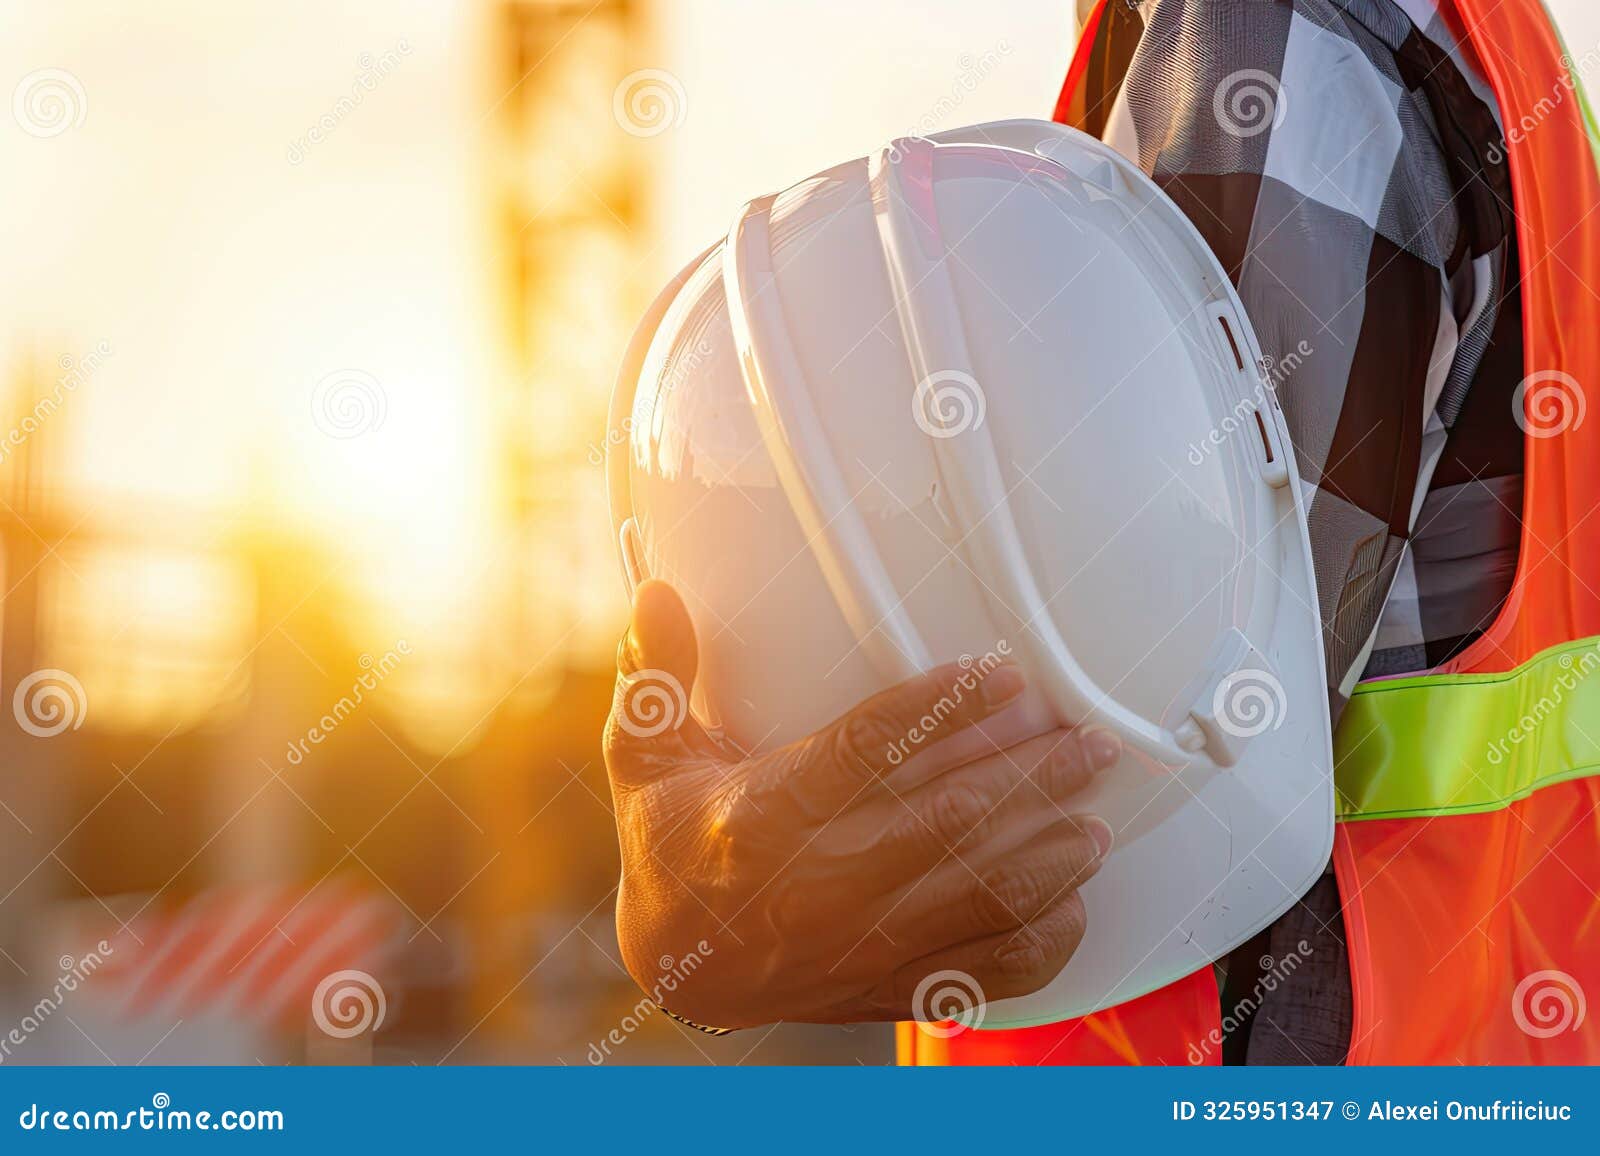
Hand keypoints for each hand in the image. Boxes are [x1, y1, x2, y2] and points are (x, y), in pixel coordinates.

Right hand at [602, 579, 1118, 1029]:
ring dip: (1049, 854)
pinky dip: (1041, 940)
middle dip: (1031, 776)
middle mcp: (814, 886)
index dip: (941, 708)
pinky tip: (1073, 902)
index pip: (863, 753)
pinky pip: (983, 972)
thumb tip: (656, 592)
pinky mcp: (885, 987)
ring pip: (978, 899)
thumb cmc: (669, 843)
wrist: (676, 966)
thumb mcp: (644, 756)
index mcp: (759, 818)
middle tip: (1087, 739)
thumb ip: (657, 674)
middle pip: (948, 823)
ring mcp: (857, 945)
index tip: (1003, 673)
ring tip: (1096, 815)